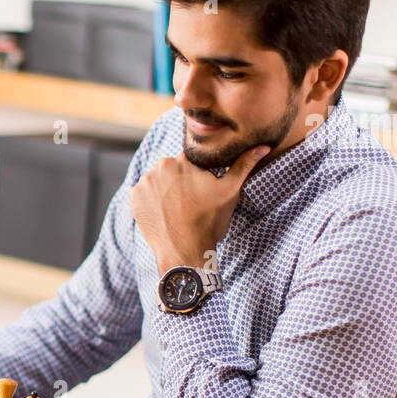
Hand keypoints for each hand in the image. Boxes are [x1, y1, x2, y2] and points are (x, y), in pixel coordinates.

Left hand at [129, 145, 269, 275]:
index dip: (198, 177)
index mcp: (183, 160)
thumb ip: (243, 165)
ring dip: (165, 191)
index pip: (191, 161)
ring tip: (178, 210)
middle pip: (172, 170)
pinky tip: (164, 213)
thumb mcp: (230, 191)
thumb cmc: (209, 221)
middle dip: (181, 182)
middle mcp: (159, 166)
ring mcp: (143, 183)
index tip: (201, 192)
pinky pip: (143, 194)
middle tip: (191, 204)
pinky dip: (151, 201)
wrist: (185, 251)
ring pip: (158, 181)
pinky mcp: (133, 198)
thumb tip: (262, 146)